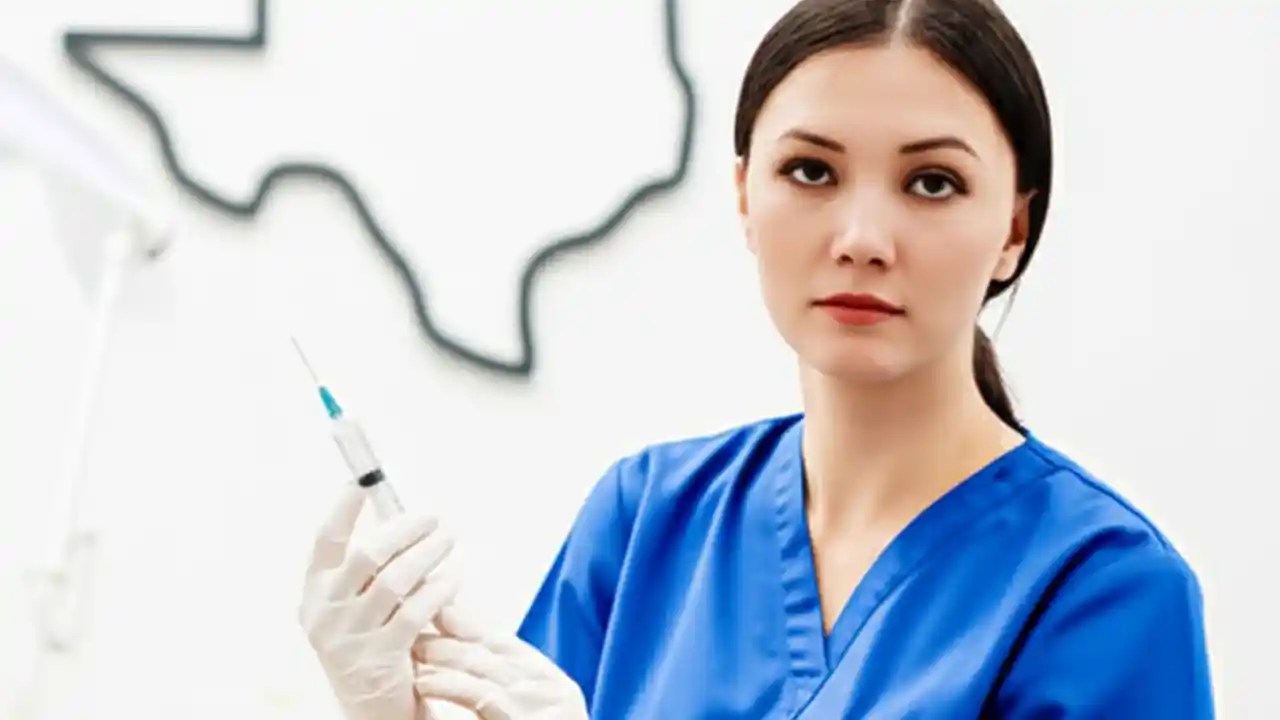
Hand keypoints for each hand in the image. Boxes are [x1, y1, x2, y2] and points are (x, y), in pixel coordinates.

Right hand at [299, 483, 459, 719]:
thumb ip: (368, 570)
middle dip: (403, 530)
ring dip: (427, 554)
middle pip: (366, 556)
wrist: (368, 707)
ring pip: (395, 582)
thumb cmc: (368, 643)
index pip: (324, 542)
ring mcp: (351, 637)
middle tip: (432, 516)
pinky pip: (416, 612)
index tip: (361, 483)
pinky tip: (454, 576)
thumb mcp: (352, 607)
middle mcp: (327, 613)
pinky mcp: (381, 657)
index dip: (342, 510)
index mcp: (315, 593)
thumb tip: (403, 520)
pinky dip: (439, 589)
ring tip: (448, 538)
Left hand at [413, 606, 588, 719]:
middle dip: (448, 636)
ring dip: (442, 657)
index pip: (505, 643)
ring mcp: (540, 706)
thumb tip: (465, 660)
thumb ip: (506, 689)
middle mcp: (550, 689)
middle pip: (491, 651)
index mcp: (553, 683)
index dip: (468, 624)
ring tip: (410, 652)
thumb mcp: (526, 713)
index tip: (435, 608)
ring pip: (483, 668)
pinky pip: (482, 697)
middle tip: (410, 625)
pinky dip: (450, 685)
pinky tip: (424, 682)